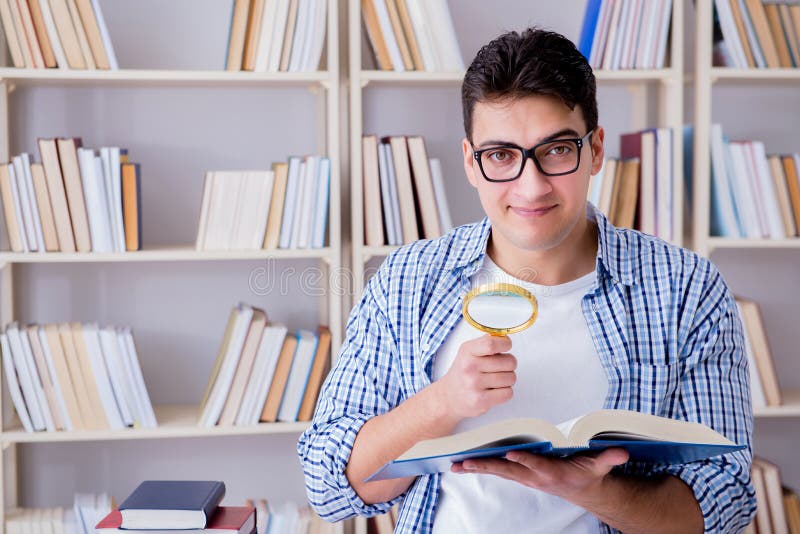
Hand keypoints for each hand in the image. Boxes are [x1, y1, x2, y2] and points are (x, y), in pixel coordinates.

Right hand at [432, 334, 516, 425]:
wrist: (447, 397)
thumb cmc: (461, 373)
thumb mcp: (467, 352)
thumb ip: (485, 343)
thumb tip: (503, 337)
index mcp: (467, 351)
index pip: (492, 343)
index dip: (505, 344)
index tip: (506, 346)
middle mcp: (469, 367)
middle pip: (509, 362)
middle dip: (509, 365)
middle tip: (500, 368)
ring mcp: (474, 384)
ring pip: (511, 378)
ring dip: (507, 380)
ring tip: (495, 380)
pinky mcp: (480, 401)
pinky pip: (508, 393)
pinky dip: (505, 393)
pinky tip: (494, 391)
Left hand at [452, 448, 629, 505]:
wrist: (582, 489)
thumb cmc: (587, 473)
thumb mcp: (600, 466)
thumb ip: (608, 459)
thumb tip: (620, 452)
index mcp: (553, 473)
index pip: (537, 466)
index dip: (525, 461)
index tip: (511, 455)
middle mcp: (535, 477)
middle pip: (508, 471)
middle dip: (487, 467)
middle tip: (466, 463)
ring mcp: (525, 477)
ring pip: (498, 471)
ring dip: (477, 468)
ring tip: (456, 465)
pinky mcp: (519, 474)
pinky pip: (497, 470)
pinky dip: (479, 466)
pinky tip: (462, 464)